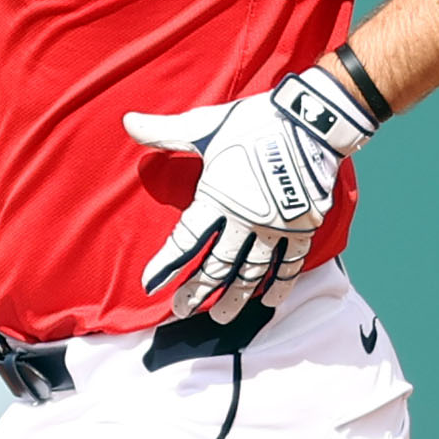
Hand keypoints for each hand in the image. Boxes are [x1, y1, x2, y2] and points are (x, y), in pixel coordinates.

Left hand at [121, 61, 379, 322]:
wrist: (311, 120)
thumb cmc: (254, 122)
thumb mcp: (206, 125)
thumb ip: (166, 132)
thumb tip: (127, 120)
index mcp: (217, 197)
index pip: (185, 241)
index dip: (166, 265)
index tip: (150, 285)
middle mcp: (245, 220)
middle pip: (217, 266)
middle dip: (197, 291)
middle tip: (182, 311)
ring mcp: (275, 228)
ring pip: (251, 273)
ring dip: (234, 298)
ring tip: (220, 318)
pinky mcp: (302, 228)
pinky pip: (290, 265)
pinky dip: (279, 285)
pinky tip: (267, 302)